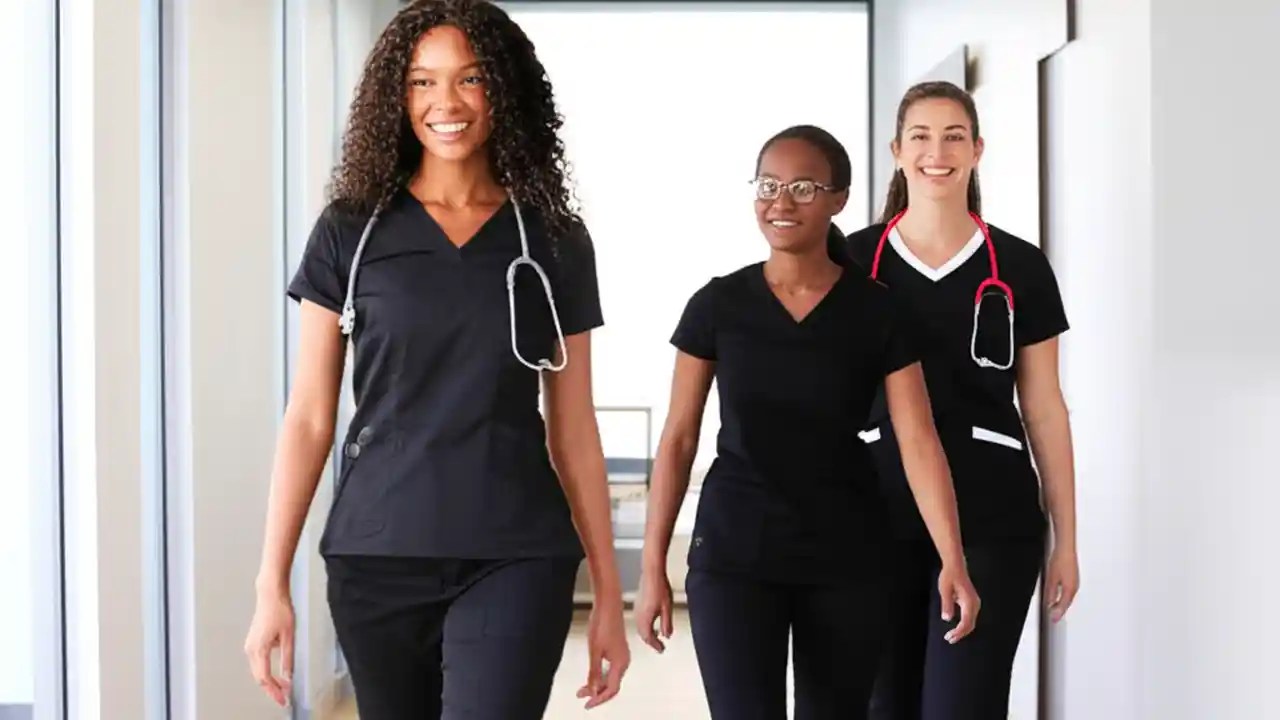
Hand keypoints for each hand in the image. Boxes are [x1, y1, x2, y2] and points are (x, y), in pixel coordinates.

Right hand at [244, 590, 294, 706]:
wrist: (271, 594)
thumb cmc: (280, 610)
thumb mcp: (289, 636)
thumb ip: (288, 658)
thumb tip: (288, 676)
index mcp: (259, 649)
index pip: (265, 678)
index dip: (274, 691)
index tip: (283, 699)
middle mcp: (250, 649)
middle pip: (259, 677)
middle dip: (271, 689)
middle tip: (283, 698)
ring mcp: (250, 645)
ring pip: (258, 670)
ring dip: (269, 681)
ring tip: (282, 688)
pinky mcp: (253, 641)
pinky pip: (258, 662)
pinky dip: (266, 671)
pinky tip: (278, 673)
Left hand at [577, 598, 629, 708]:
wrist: (607, 605)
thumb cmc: (602, 624)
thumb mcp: (594, 651)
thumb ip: (595, 672)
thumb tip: (594, 690)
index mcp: (621, 663)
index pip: (612, 689)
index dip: (599, 699)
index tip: (587, 704)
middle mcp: (624, 661)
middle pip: (612, 685)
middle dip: (597, 693)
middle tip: (582, 697)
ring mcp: (621, 655)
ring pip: (611, 677)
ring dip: (597, 685)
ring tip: (583, 689)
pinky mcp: (617, 650)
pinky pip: (610, 669)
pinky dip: (600, 675)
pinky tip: (592, 676)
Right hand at [634, 569, 673, 652]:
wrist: (651, 572)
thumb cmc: (660, 587)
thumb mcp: (667, 607)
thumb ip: (667, 623)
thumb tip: (667, 636)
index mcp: (645, 618)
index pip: (649, 638)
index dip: (655, 645)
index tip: (662, 649)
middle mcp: (638, 615)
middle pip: (643, 634)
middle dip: (651, 641)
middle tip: (659, 646)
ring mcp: (636, 609)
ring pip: (640, 627)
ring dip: (647, 633)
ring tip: (656, 637)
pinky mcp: (637, 603)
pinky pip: (639, 620)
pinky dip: (645, 626)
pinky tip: (652, 623)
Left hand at [937, 561, 979, 643]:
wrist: (955, 566)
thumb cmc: (950, 576)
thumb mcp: (945, 590)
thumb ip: (946, 604)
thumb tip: (947, 618)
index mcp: (969, 601)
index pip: (966, 622)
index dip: (959, 632)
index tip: (950, 636)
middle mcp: (975, 604)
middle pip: (970, 624)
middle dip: (960, 634)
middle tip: (949, 639)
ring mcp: (974, 604)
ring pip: (971, 622)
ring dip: (962, 630)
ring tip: (951, 636)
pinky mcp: (971, 603)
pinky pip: (969, 618)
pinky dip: (963, 625)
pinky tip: (956, 629)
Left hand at [1044, 544, 1078, 622]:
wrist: (1066, 549)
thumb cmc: (1060, 561)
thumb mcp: (1051, 579)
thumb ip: (1050, 592)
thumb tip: (1049, 602)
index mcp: (1069, 589)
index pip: (1063, 605)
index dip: (1057, 614)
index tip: (1053, 620)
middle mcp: (1074, 587)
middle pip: (1067, 603)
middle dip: (1060, 610)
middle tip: (1054, 616)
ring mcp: (1075, 583)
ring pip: (1068, 597)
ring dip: (1062, 604)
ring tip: (1055, 609)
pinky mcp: (1074, 579)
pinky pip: (1069, 592)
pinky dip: (1064, 596)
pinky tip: (1059, 597)